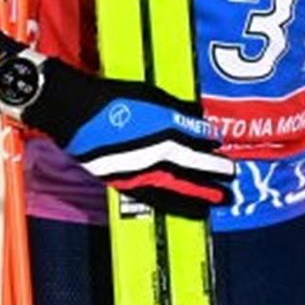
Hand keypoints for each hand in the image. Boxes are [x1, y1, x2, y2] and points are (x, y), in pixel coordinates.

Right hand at [0, 52, 233, 217]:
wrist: (73, 111)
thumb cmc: (112, 98)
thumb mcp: (150, 94)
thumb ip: (176, 110)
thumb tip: (200, 118)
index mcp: (162, 128)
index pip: (195, 140)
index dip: (210, 144)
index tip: (223, 147)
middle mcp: (153, 152)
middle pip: (190, 166)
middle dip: (213, 173)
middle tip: (231, 178)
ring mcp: (137, 170)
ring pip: (175, 187)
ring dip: (198, 196)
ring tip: (219, 202)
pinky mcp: (123, 182)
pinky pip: (154, 198)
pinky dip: (172, 204)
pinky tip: (186, 210)